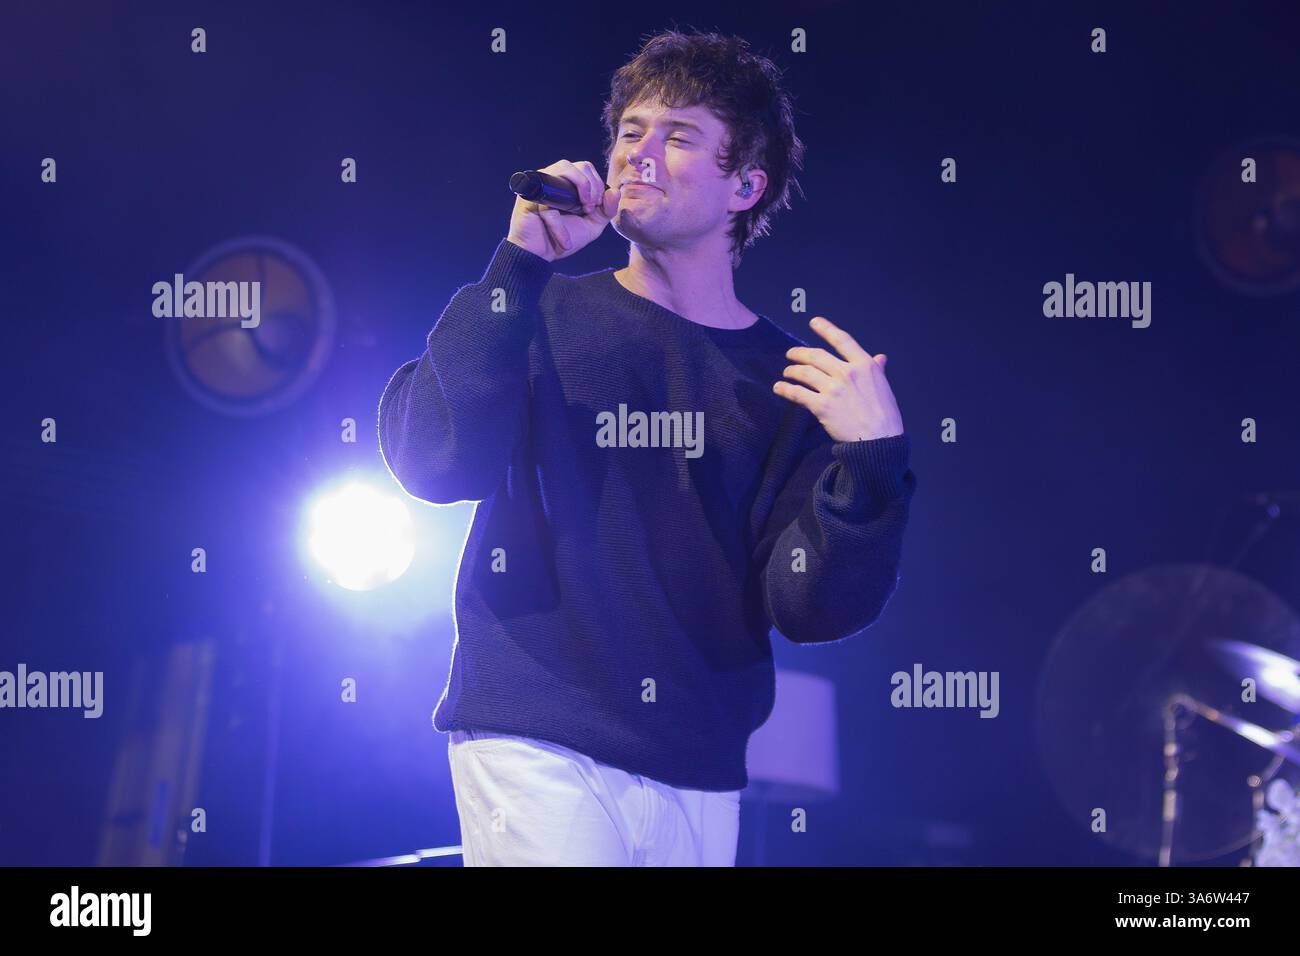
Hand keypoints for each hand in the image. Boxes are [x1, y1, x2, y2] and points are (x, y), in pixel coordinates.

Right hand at [506, 159, 621, 261]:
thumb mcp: (592, 226)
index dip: (597, 185)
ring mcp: (541, 185)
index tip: (595, 208)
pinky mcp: (528, 198)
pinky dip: (558, 223)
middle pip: (578, 164)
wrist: (541, 256)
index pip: (587, 169)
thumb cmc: (565, 238)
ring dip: (580, 187)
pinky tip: (564, 241)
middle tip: (589, 209)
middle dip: (590, 185)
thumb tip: (615, 191)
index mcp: (569, 184)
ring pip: (563, 168)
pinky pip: (548, 201)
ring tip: (582, 212)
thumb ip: (606, 210)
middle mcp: (555, 180)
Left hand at [773, 316, 904, 442]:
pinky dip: (785, 389)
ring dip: (791, 371)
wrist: (879, 441)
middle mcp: (847, 373)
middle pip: (816, 355)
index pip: (842, 340)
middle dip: (799, 353)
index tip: (814, 322)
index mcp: (864, 365)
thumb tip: (880, 357)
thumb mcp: (884, 386)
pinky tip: (779, 388)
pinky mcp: (822, 406)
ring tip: (786, 372)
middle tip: (791, 354)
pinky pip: (797, 393)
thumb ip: (878, 369)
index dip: (826, 329)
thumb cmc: (885, 415)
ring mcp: (833, 389)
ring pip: (804, 372)